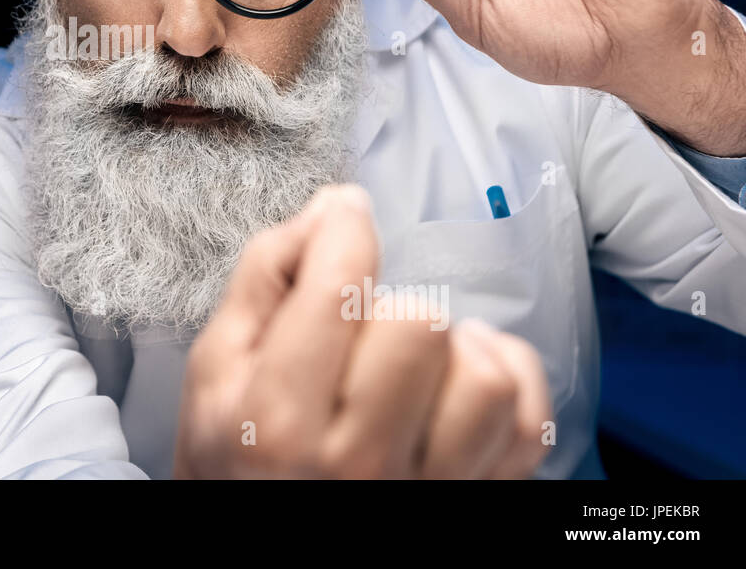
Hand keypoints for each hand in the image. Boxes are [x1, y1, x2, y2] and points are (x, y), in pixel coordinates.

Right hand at [172, 184, 551, 478]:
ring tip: (415, 360)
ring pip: (482, 373)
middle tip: (361, 331)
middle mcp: (358, 463)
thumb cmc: (236, 455)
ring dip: (451, 348)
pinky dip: (505, 378)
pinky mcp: (479, 499)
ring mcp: (428, 490)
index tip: (341, 220)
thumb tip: (331, 210)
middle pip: (418, 322)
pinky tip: (460, 379)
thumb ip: (266, 279)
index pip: (339, 286)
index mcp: (278, 422)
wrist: (263, 545)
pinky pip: (530, 418)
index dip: (343, 227)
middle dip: (385, 305)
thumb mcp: (216, 368)